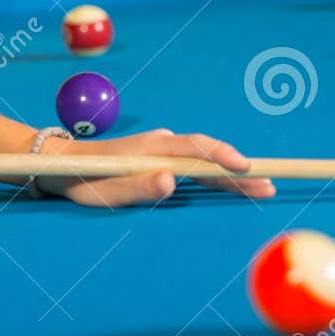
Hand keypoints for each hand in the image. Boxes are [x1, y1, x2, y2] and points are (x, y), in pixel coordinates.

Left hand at [33, 127, 274, 206]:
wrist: (64, 165)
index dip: (224, 157)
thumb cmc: (85, 180)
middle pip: (208, 155)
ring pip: (204, 161)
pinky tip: (233, 184)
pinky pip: (195, 166)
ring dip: (231, 174)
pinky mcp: (160, 160)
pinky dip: (216, 175)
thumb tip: (171, 182)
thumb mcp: (108, 191)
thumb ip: (140, 187)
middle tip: (270, 185)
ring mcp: (162, 151)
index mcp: (152, 147)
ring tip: (261, 186)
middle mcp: (161, 144)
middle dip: (240, 170)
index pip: (196, 148)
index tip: (248, 168)